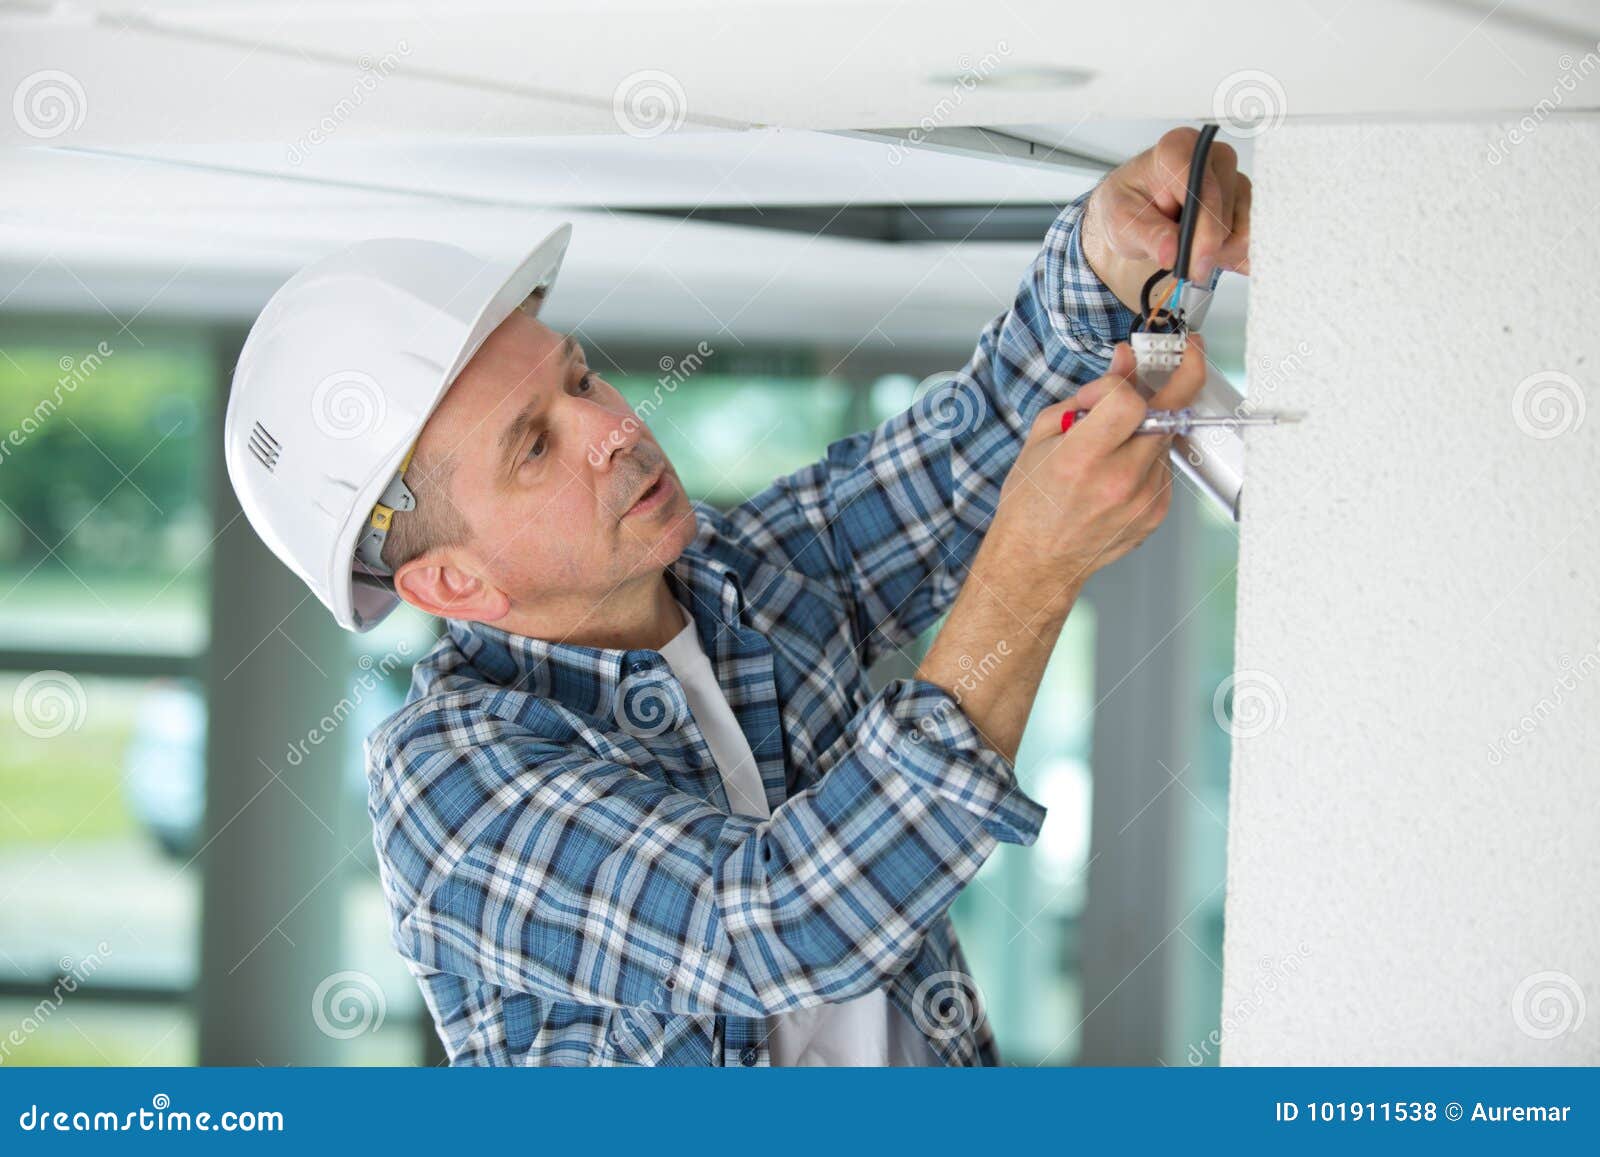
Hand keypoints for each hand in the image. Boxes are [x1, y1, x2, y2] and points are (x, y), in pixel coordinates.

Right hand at [978, 335, 1208, 614]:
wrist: (1037, 560)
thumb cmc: (1031, 501)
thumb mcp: (1043, 438)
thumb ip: (1087, 396)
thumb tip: (1125, 363)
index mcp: (1082, 460)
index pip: (1128, 401)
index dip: (1119, 384)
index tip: (1106, 389)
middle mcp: (1119, 481)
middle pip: (1168, 412)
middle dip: (1178, 376)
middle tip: (1189, 351)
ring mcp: (1144, 500)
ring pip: (1166, 436)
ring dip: (1149, 425)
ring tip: (1114, 441)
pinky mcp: (1158, 511)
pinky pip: (1163, 465)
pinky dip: (1146, 455)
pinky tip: (1117, 469)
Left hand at [1080, 127, 1251, 309]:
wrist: (1140, 211)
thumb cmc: (1131, 204)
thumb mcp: (1121, 221)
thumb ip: (1148, 236)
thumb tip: (1171, 253)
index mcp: (1178, 149)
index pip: (1203, 191)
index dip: (1203, 232)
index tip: (1195, 264)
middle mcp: (1213, 157)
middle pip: (1224, 215)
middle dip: (1204, 248)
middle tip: (1180, 261)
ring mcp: (1234, 178)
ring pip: (1243, 229)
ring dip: (1218, 254)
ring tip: (1190, 254)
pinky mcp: (1247, 201)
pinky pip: (1253, 236)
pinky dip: (1232, 255)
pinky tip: (1209, 255)